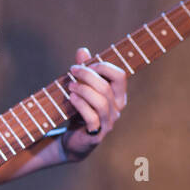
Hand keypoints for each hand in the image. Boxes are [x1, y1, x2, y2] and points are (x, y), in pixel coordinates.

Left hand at [59, 47, 126, 161]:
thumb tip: (83, 50)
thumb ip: (83, 70)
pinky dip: (81, 106)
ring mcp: (108, 122)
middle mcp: (117, 108)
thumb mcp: (81, 88)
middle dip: (87, 75)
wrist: (73, 140)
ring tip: (70, 86)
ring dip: (83, 90)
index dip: (103, 67)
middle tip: (72, 71)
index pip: (120, 76)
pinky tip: (71, 99)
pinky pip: (92, 118)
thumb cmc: (80, 111)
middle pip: (106, 87)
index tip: (85, 64)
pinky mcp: (97, 134)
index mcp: (118, 95)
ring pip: (101, 102)